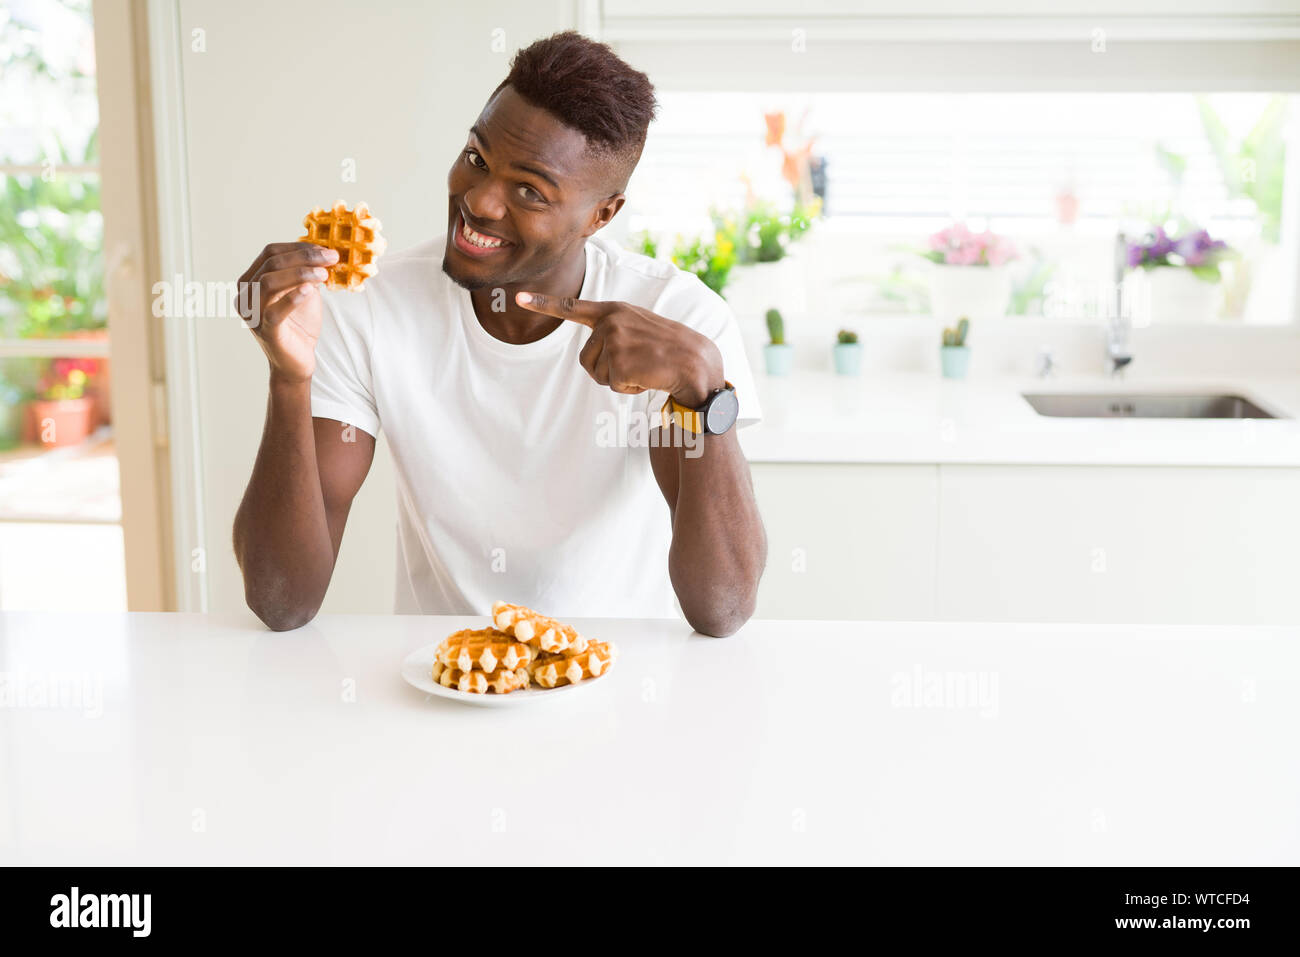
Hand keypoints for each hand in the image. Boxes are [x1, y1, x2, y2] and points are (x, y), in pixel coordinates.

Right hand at [237, 242, 338, 383]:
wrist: (298, 361)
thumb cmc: (299, 324)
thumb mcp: (304, 291)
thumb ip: (307, 272)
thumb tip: (325, 251)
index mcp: (251, 280)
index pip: (271, 253)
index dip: (298, 248)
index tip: (325, 249)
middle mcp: (246, 295)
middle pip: (271, 264)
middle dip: (304, 257)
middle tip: (331, 258)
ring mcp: (253, 314)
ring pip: (269, 283)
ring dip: (299, 273)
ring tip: (324, 274)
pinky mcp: (266, 332)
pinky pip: (275, 312)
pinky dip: (292, 298)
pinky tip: (310, 290)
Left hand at [515, 292, 723, 406]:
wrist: (696, 362)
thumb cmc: (670, 349)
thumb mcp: (640, 329)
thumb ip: (615, 332)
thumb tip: (597, 355)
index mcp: (614, 310)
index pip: (573, 307)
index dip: (544, 304)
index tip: (518, 299)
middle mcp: (610, 321)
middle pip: (587, 358)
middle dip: (608, 370)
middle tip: (637, 363)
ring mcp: (614, 340)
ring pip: (597, 373)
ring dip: (619, 379)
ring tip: (644, 368)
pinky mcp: (619, 361)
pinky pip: (612, 385)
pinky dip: (629, 388)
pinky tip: (647, 376)